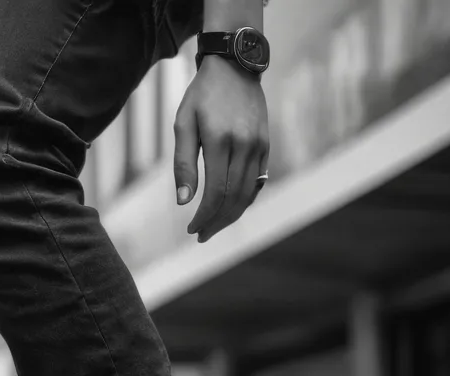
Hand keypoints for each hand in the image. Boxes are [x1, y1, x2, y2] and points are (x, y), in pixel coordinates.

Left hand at [174, 56, 268, 242]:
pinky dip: (243, 201)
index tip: (191, 228)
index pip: (216, 192)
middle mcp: (245, 145)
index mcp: (221, 140)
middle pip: (233, 198)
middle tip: (200, 235)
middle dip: (216, 222)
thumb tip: (183, 201)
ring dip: (230, 216)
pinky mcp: (266, 145)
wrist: (235, 66)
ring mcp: (259, 146)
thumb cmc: (202, 95)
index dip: (204, 216)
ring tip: (212, 228)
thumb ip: (183, 163)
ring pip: (247, 194)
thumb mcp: (183, 124)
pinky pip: (257, 182)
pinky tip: (229, 209)